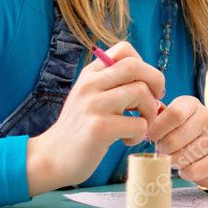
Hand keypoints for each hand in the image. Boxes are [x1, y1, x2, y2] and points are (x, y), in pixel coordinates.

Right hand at [26, 41, 164, 195]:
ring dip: (150, 112)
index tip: (145, 85)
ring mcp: (93, 105)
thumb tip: (153, 80)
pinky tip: (128, 140)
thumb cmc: (81, 129)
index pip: (124, 49)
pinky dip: (141, 133)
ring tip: (139, 126)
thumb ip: (114, 84)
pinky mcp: (98, 128)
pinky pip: (138, 123)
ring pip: (141, 93)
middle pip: (136, 67)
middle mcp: (90, 85)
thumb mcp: (91, 97)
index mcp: (90, 74)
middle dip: (156, 83)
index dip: (144, 65)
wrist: (51, 159)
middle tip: (154, 102)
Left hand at [146, 96, 207, 186]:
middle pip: (173, 139)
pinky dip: (185, 172)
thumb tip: (144, 126)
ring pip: (182, 157)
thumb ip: (157, 119)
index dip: (157, 130)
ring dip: (173, 162)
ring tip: (176, 157)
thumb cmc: (186, 134)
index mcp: (192, 104)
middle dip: (162, 149)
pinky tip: (187, 166)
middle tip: (164, 150)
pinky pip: (193, 171)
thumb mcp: (173, 121)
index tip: (152, 137)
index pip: (173, 114)